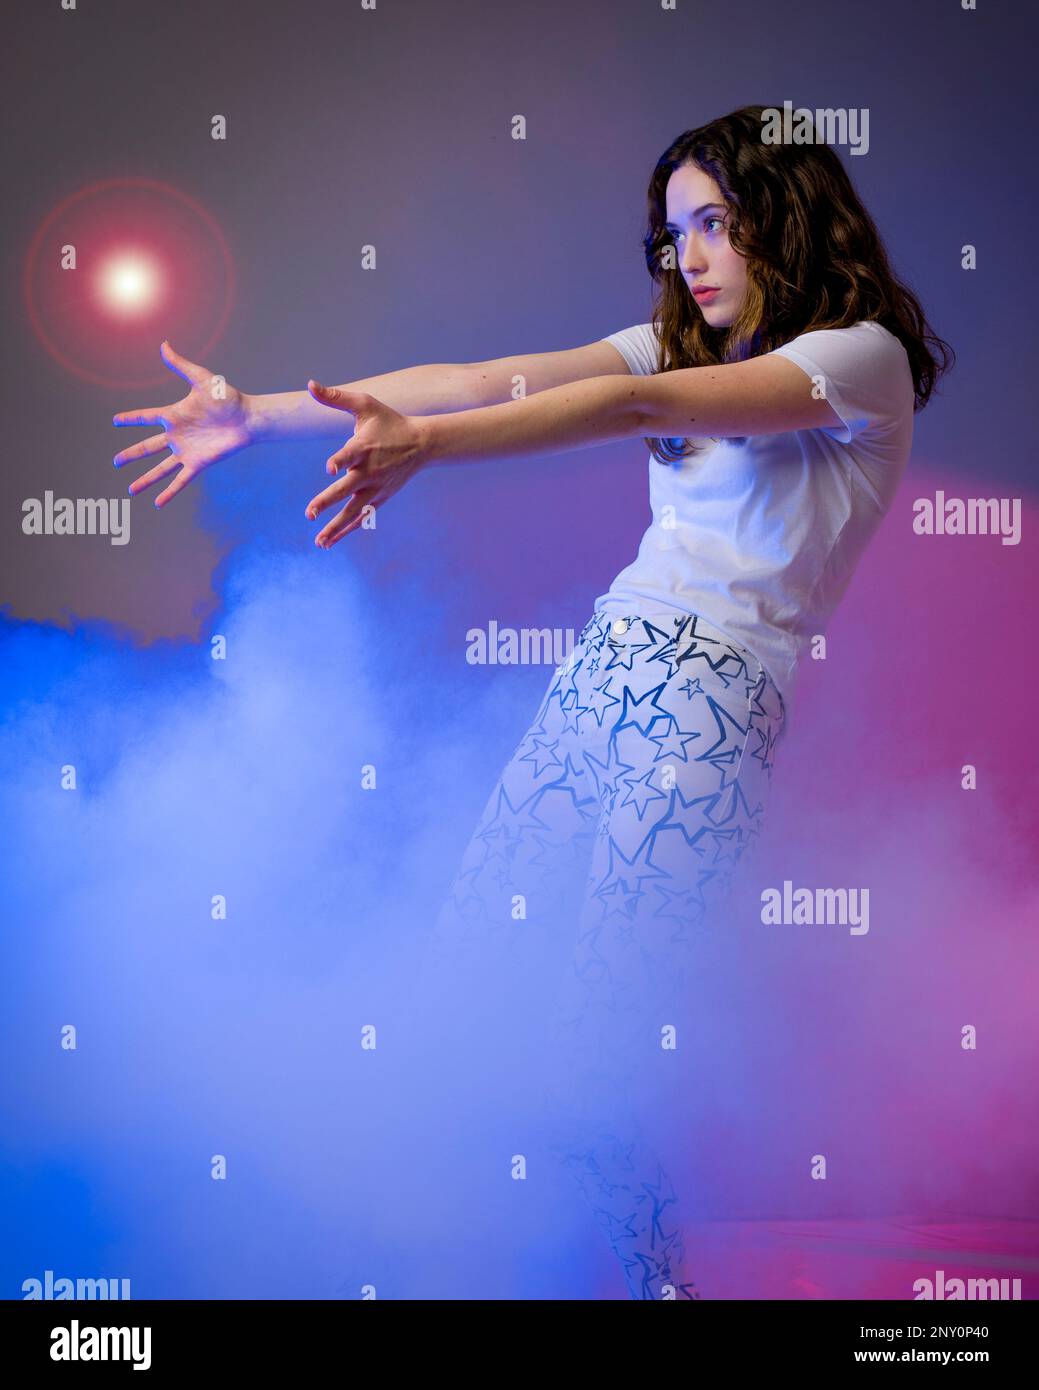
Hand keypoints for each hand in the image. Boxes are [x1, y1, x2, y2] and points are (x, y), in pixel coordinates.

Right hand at [112, 342, 252, 507]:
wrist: (247, 418)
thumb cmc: (227, 397)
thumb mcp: (201, 379)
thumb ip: (181, 366)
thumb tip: (164, 345)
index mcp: (174, 415)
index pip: (146, 417)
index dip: (130, 419)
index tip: (115, 421)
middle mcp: (177, 435)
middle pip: (148, 447)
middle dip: (132, 455)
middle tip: (116, 462)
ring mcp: (186, 451)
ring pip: (160, 468)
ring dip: (146, 479)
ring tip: (131, 490)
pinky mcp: (198, 464)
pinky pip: (180, 480)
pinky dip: (169, 492)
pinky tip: (157, 503)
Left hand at [304, 381, 430, 547]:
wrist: (421, 443)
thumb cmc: (389, 422)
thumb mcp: (365, 405)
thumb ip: (336, 397)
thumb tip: (310, 385)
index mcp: (364, 447)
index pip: (350, 454)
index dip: (339, 460)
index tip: (330, 468)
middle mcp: (369, 470)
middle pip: (347, 489)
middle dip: (327, 501)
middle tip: (309, 512)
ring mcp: (376, 488)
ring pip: (353, 511)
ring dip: (335, 526)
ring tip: (318, 541)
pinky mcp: (380, 498)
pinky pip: (361, 517)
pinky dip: (347, 529)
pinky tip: (329, 540)